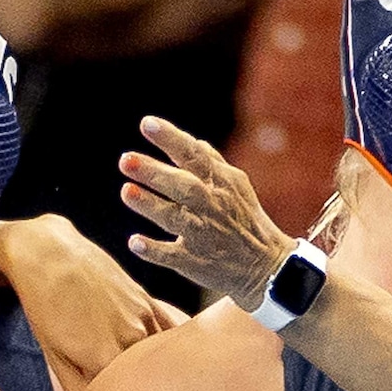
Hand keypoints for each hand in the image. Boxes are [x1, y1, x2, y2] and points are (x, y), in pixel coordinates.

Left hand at [0, 212, 179, 381]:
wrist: (48, 252)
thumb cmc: (43, 301)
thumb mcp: (53, 352)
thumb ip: (75, 388)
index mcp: (104, 359)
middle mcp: (130, 341)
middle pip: (148, 383)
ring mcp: (143, 319)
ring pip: (162, 359)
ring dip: (162, 376)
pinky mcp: (147, 301)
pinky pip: (170, 331)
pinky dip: (174, 348)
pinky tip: (181, 360)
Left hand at [119, 114, 291, 309]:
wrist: (266, 266)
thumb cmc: (245, 220)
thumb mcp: (237, 186)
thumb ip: (212, 163)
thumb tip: (191, 142)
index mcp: (220, 183)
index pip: (194, 155)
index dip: (171, 138)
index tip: (146, 123)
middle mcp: (211, 206)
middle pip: (183, 186)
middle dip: (155, 172)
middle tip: (126, 160)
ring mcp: (203, 234)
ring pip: (174, 218)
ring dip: (150, 205)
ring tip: (126, 192)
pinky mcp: (195, 261)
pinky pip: (172, 256)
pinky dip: (153, 250)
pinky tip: (135, 242)